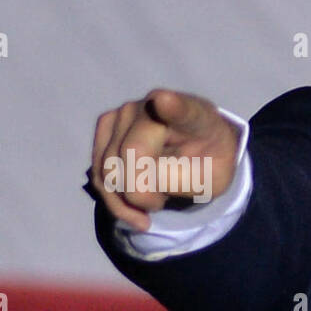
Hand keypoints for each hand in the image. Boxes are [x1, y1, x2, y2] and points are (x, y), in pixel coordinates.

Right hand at [89, 88, 239, 230]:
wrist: (199, 150)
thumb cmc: (209, 163)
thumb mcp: (212, 181)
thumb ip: (181, 181)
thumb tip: (136, 185)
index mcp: (193, 116)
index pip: (180, 109)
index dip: (172, 107)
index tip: (165, 101)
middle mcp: (152, 106)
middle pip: (129, 155)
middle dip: (142, 194)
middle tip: (163, 202)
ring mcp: (123, 113)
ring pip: (107, 169)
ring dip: (128, 201)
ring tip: (155, 201)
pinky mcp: (106, 128)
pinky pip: (99, 173)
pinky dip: (115, 200)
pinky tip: (136, 209)